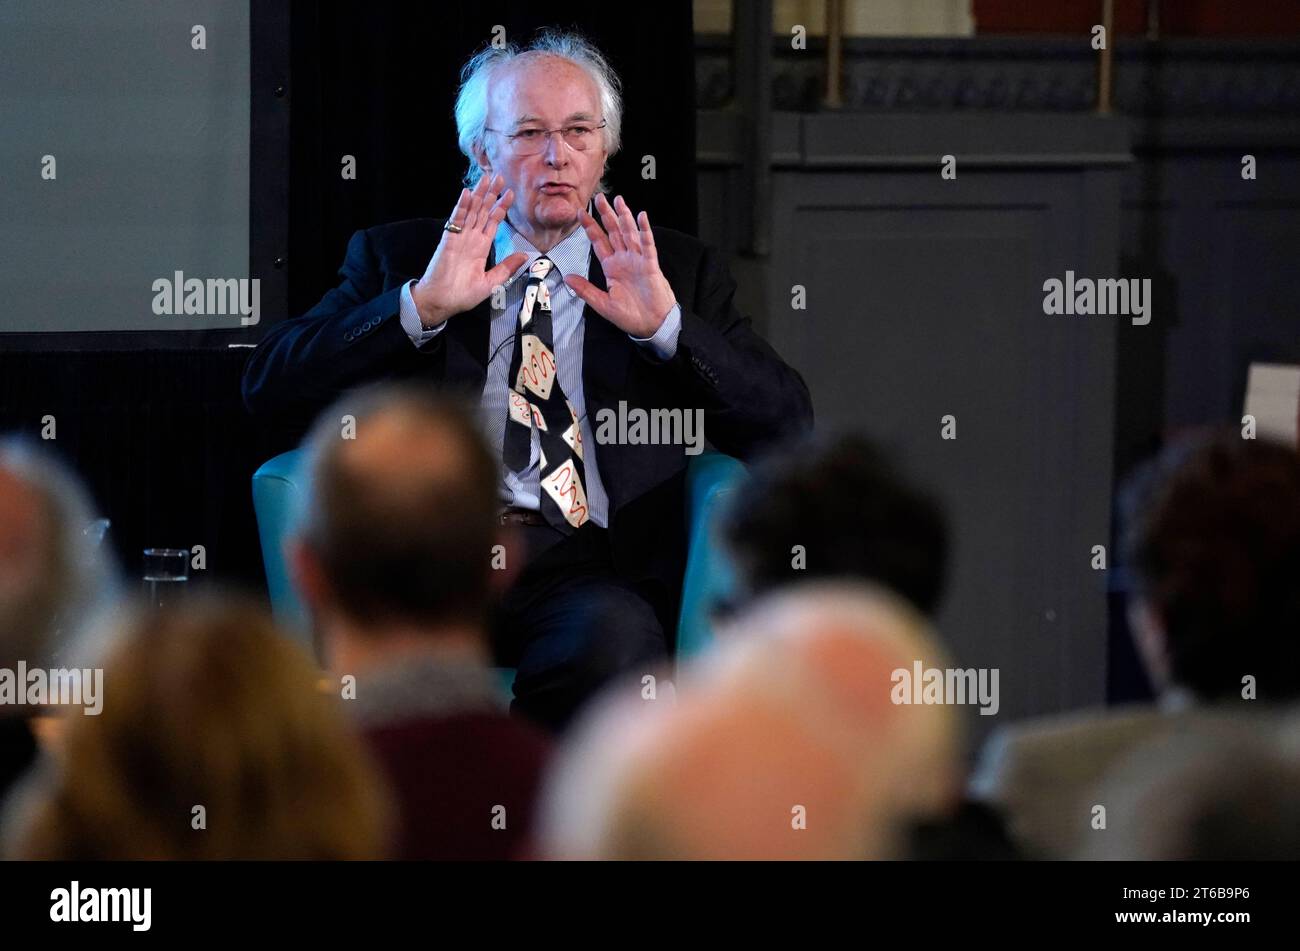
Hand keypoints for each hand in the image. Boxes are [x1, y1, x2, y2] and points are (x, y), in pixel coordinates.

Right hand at [411, 174, 529, 328]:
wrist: (442, 301)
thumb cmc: (463, 294)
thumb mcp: (491, 282)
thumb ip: (507, 267)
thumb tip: (524, 256)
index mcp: (481, 247)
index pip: (493, 222)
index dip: (501, 207)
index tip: (510, 194)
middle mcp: (471, 238)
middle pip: (483, 210)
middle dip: (491, 194)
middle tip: (499, 177)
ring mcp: (460, 237)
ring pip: (471, 210)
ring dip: (478, 194)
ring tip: (486, 178)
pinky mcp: (449, 239)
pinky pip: (456, 219)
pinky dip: (461, 206)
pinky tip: (467, 193)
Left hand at [564, 194, 676, 338]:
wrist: (651, 325)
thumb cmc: (630, 315)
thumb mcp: (602, 304)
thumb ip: (586, 290)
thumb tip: (568, 278)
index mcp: (611, 267)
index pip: (598, 242)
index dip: (590, 227)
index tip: (579, 213)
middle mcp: (624, 260)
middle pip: (614, 232)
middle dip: (606, 214)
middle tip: (599, 197)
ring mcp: (638, 260)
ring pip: (629, 233)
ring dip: (624, 216)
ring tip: (619, 200)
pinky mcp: (650, 265)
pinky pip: (647, 245)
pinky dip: (644, 231)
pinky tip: (641, 217)